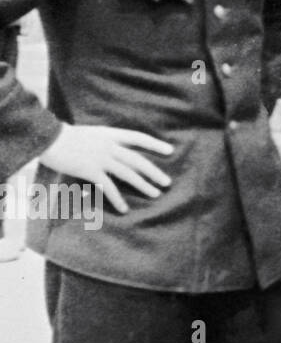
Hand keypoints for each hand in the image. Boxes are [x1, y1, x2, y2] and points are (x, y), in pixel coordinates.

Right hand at [39, 125, 173, 213]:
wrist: (48, 137)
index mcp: (110, 134)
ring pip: (129, 173)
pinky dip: (117, 199)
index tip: (170, 150)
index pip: (139, 138)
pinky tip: (124, 208)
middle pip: (138, 160)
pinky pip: (109, 187)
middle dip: (154, 171)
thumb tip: (116, 150)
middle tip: (167, 182)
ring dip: (143, 185)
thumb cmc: (65, 136)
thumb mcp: (91, 134)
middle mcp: (110, 145)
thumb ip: (105, 141)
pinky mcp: (91, 170)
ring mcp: (101, 158)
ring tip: (155, 194)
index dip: (155, 144)